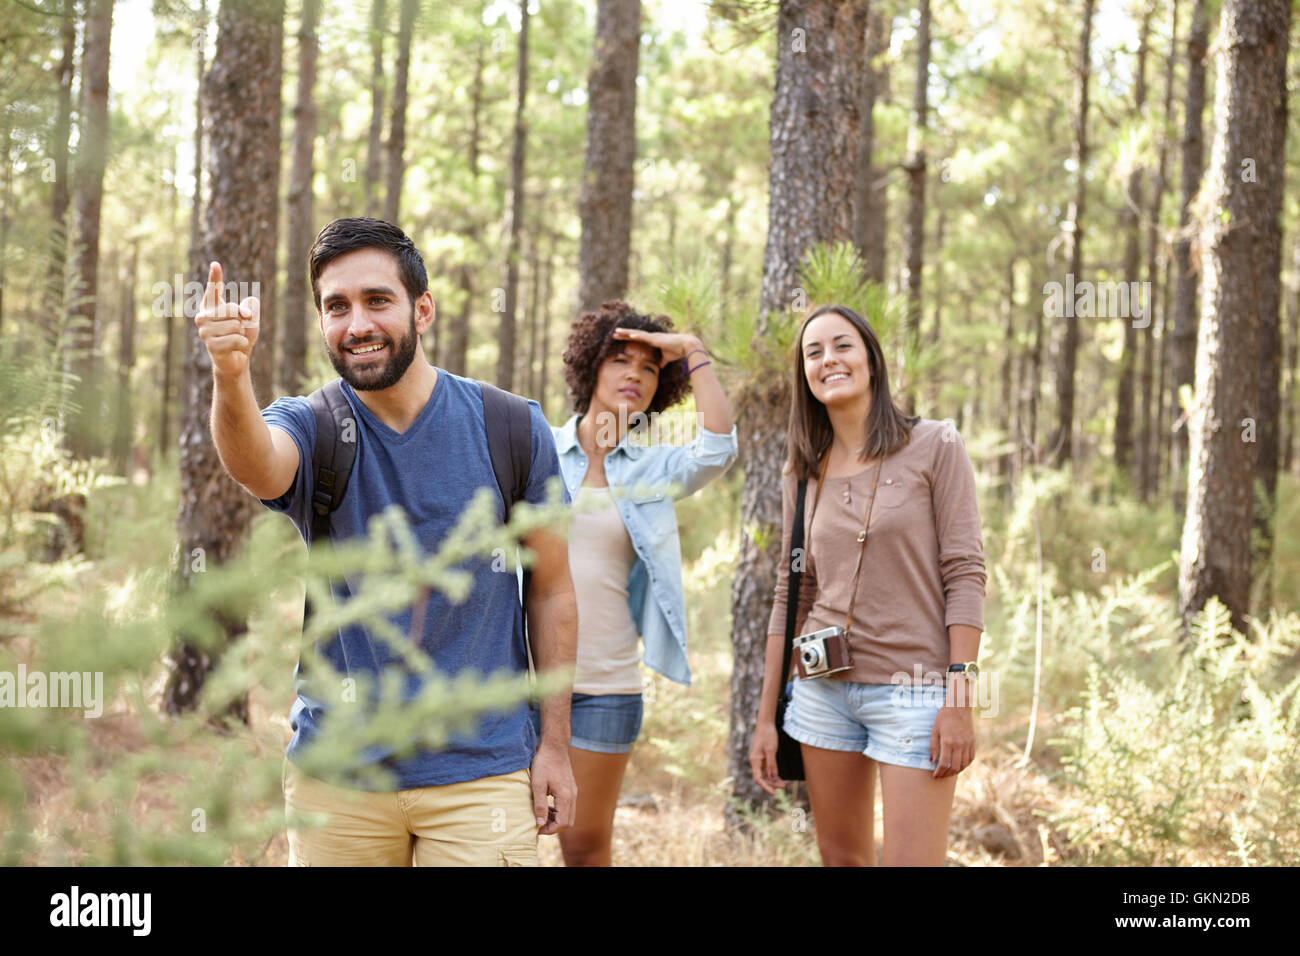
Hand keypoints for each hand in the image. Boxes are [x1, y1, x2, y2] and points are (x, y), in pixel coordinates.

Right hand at [195, 260, 260, 379]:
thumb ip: (250, 307)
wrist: (236, 358)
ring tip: (235, 339)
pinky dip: (242, 344)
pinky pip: (237, 339)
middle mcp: (203, 317)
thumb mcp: (250, 318)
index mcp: (210, 307)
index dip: (215, 276)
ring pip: (236, 325)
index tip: (216, 264)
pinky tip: (235, 348)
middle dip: (242, 320)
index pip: (213, 289)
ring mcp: (205, 331)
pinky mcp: (211, 345)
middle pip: (232, 309)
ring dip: (242, 333)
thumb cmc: (240, 335)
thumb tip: (247, 306)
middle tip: (238, 329)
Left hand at [529, 740, 575, 834]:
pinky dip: (558, 812)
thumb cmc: (544, 763)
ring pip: (568, 815)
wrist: (555, 746)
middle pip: (568, 822)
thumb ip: (540, 805)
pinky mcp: (570, 789)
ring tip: (540, 817)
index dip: (550, 830)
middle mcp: (572, 796)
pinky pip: (567, 807)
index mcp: (565, 796)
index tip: (537, 829)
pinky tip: (547, 807)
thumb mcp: (537, 784)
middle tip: (539, 825)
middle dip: (554, 827)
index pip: (562, 823)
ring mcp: (573, 792)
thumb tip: (540, 824)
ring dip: (556, 819)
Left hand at [611, 327, 702, 366]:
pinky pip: (644, 337)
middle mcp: (652, 337)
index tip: (620, 338)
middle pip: (635, 335)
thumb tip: (661, 367)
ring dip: (626, 333)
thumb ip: (663, 361)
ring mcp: (653, 337)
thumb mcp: (668, 358)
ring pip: (636, 334)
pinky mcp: (656, 339)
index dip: (629, 338)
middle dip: (624, 334)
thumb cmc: (678, 351)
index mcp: (653, 340)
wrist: (687, 346)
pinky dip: (636, 336)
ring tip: (616, 332)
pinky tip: (629, 335)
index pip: (638, 339)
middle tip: (614, 334)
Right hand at [749, 720, 786, 794]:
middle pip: (762, 778)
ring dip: (773, 780)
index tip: (773, 793)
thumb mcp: (771, 750)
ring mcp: (759, 760)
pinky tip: (780, 777)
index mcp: (755, 761)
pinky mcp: (763, 757)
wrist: (766, 724)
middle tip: (783, 786)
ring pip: (765, 775)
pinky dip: (773, 774)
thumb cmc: (768, 735)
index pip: (758, 778)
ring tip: (783, 784)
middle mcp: (756, 762)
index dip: (765, 787)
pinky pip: (767, 769)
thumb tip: (773, 778)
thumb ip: (772, 764)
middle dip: (771, 784)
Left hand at [929, 703, 974, 778]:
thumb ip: (933, 746)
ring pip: (964, 765)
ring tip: (948, 772)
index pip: (943, 763)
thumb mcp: (935, 730)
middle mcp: (959, 745)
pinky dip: (965, 765)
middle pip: (954, 767)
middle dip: (946, 774)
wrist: (959, 706)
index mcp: (948, 742)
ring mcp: (967, 744)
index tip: (934, 776)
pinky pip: (971, 758)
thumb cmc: (944, 716)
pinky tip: (959, 766)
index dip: (938, 772)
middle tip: (940, 776)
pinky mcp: (973, 742)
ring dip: (956, 771)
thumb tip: (932, 761)